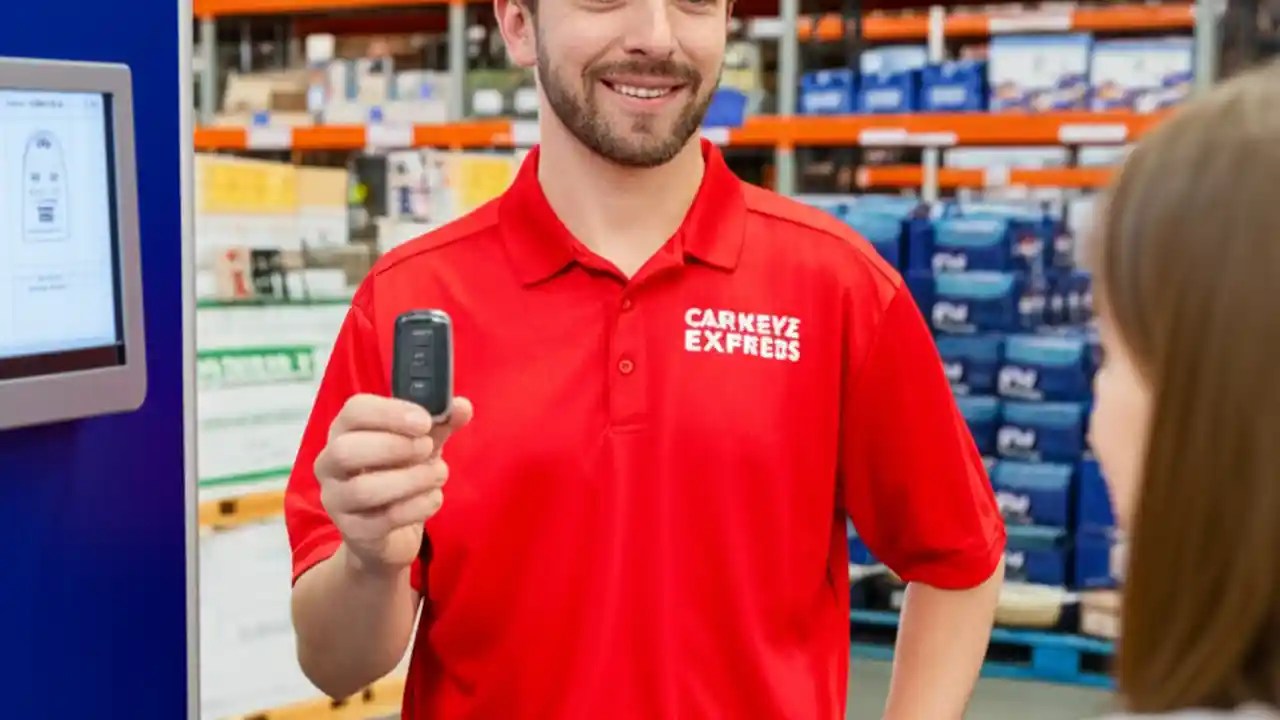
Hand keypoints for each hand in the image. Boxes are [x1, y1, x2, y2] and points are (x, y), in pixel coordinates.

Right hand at [314, 393, 474, 573]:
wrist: (389, 534)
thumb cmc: (400, 476)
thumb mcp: (421, 445)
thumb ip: (441, 424)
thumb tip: (463, 406)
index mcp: (344, 431)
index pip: (354, 411)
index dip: (390, 413)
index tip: (424, 420)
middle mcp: (330, 464)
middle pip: (346, 450)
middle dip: (394, 446)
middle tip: (427, 448)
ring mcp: (337, 501)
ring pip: (364, 489)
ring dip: (411, 479)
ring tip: (438, 474)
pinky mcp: (355, 532)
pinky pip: (385, 518)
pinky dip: (419, 505)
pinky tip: (433, 497)